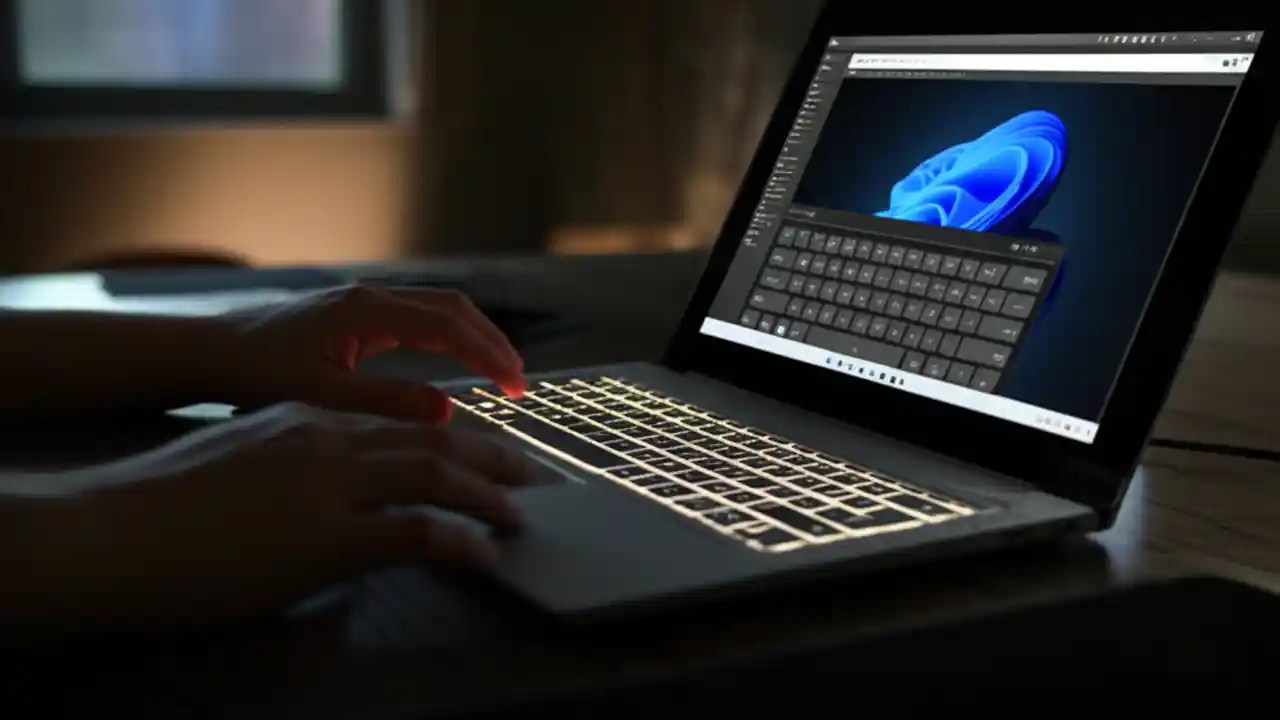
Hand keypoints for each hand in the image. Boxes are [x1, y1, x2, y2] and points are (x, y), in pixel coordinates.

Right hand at [9, 403, 531, 629]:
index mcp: (306, 419)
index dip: (455, 436)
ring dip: (487, 493)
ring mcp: (325, 482)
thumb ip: (298, 466)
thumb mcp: (245, 464)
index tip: (486, 450)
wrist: (111, 529)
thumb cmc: (165, 506)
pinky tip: (482, 555)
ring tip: (518, 515)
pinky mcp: (322, 535)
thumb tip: (341, 491)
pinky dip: (458, 541)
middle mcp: (324, 438)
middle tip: (529, 476)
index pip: (401, 420)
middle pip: (432, 437)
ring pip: (433, 473)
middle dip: (491, 455)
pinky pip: (414, 532)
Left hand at [221, 285, 526, 421]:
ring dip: (473, 335)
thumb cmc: (256, 376)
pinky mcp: (354, 313)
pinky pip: (417, 316)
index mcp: (366, 311)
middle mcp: (370, 297)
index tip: (515, 386)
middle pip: (453, 307)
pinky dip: (448, 335)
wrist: (211, 353)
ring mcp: (362, 302)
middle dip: (491, 341)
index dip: (488, 355)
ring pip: (437, 308)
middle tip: (518, 380)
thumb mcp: (322, 397)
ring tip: (498, 370)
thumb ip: (385, 402)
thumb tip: (444, 409)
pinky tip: (453, 360)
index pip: (448, 326)